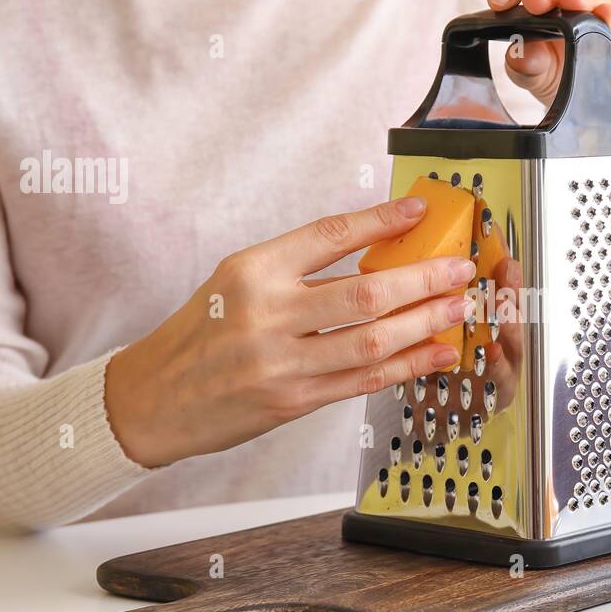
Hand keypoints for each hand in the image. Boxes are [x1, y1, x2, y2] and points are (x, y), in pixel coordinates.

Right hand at [105, 198, 474, 467]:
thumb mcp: (235, 282)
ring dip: (425, 323)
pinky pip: (362, 380)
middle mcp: (266, 314)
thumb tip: (375, 252)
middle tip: (459, 268)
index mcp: (252, 271)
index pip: (329, 235)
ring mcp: (281, 362)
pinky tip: (434, 353)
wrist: (152, 400)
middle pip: (365, 291)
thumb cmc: (198, 335)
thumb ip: (297, 269)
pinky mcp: (292, 401)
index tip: (418, 210)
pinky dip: (406, 366)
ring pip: (372, 340)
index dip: (380, 220)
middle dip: (423, 278)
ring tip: (458, 308)